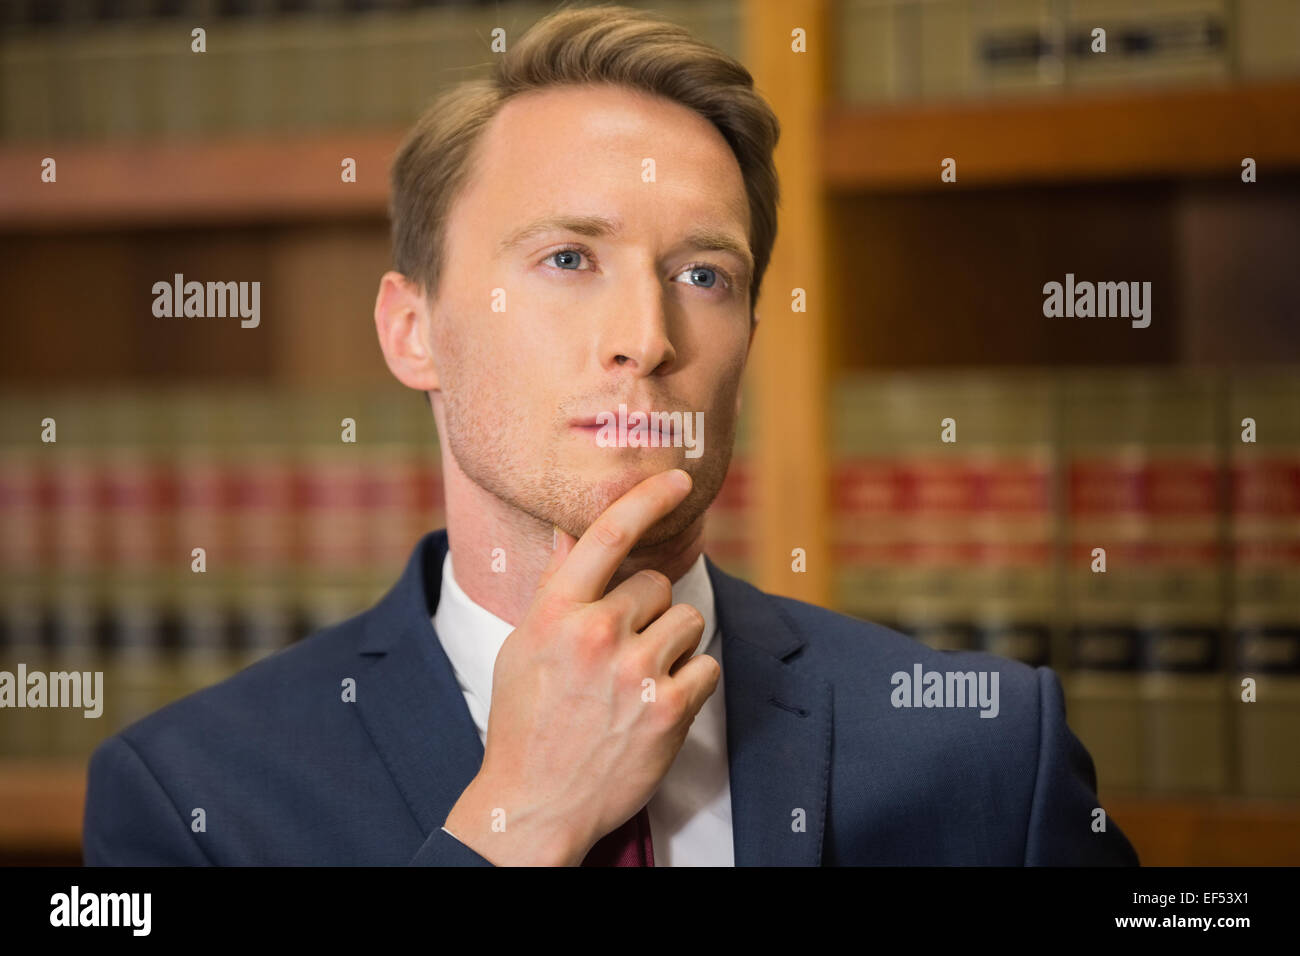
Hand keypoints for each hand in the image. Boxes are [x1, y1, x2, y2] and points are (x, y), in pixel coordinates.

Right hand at [442, 468, 720, 864]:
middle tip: (619, 653)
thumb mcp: (523, 647)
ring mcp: (635, 671)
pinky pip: (707, 665)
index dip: (647, 498)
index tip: (679, 479)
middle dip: (647, 612)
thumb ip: (555, 589)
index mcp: (555, 612)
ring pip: (688, 621)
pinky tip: (657, 704)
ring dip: (673, 646)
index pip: (608, 534)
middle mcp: (595, 633)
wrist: (536, 802)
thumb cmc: (524, 722)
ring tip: (638, 681)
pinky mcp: (669, 708)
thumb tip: (573, 535)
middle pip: (656, 583)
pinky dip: (692, 682)